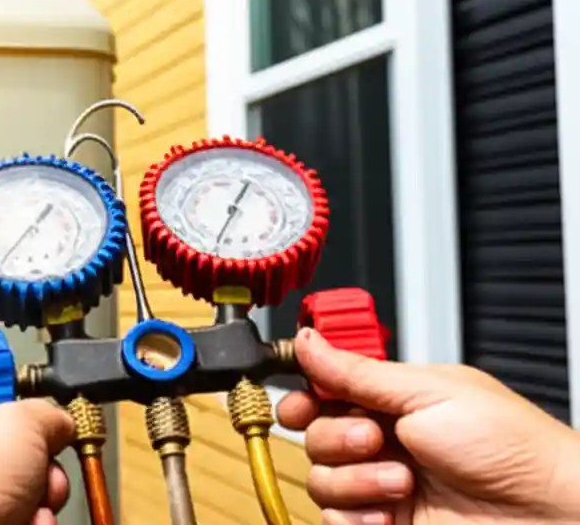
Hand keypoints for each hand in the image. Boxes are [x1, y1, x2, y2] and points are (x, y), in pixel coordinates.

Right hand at [278, 327, 579, 523]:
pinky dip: (355, 518)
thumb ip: (358, 371)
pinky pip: (334, 520)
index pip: (324, 390)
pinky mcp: (383, 524)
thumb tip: (307, 339)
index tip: (299, 403)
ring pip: (320, 479)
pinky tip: (390, 513)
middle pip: (312, 435)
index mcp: (393, 399)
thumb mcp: (429, 393)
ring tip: (401, 480)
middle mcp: (383, 440)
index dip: (304, 395)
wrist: (545, 515)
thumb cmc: (512, 446)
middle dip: (337, 438)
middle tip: (374, 438)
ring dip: (355, 480)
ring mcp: (381, 485)